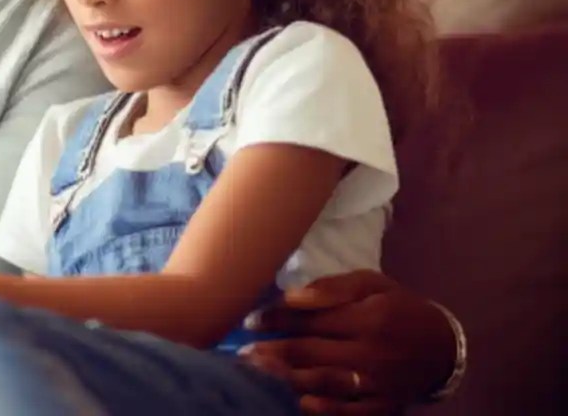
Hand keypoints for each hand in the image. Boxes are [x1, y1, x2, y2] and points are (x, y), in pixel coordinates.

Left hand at [239, 270, 456, 414]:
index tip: (251, 321)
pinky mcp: (382, 406)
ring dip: (286, 379)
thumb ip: (333, 288)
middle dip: (272, 352)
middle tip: (243, 352)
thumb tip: (292, 297)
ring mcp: (377, 384)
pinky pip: (346, 412)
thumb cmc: (400, 308)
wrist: (444, 348)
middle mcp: (371, 353)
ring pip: (322, 383)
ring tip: (258, 373)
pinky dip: (320, 409)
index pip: (311, 319)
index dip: (277, 319)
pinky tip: (297, 400)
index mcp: (369, 318)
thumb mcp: (373, 284)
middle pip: (310, 353)